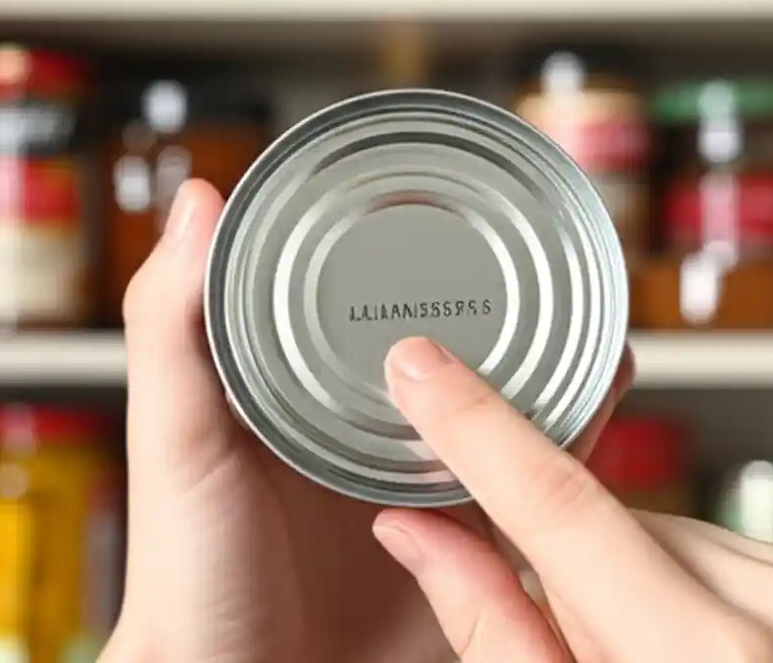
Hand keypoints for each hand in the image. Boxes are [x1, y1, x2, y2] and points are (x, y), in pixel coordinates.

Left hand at [101, 178, 631, 662]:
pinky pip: (529, 496)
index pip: (361, 297)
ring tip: (597, 324)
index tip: (455, 192)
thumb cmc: (186, 579)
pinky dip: (566, 451)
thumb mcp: (174, 442)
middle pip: (447, 349)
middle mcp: (365, 431)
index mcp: (297, 391)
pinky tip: (600, 414)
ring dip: (550, 367)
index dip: (406, 242)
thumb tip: (195, 197)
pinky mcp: (464, 552)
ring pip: (501, 412)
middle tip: (555, 257)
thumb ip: (172, 330)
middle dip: (504, 302)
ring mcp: (419, 489)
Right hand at [377, 336, 772, 661]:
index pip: (560, 507)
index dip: (477, 429)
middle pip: (607, 524)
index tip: (420, 367)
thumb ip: (491, 629)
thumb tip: (412, 530)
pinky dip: (696, 583)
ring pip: (663, 529)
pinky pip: (723, 542)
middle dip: (571, 566)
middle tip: (590, 645)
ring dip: (636, 577)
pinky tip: (715, 647)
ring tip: (663, 661)